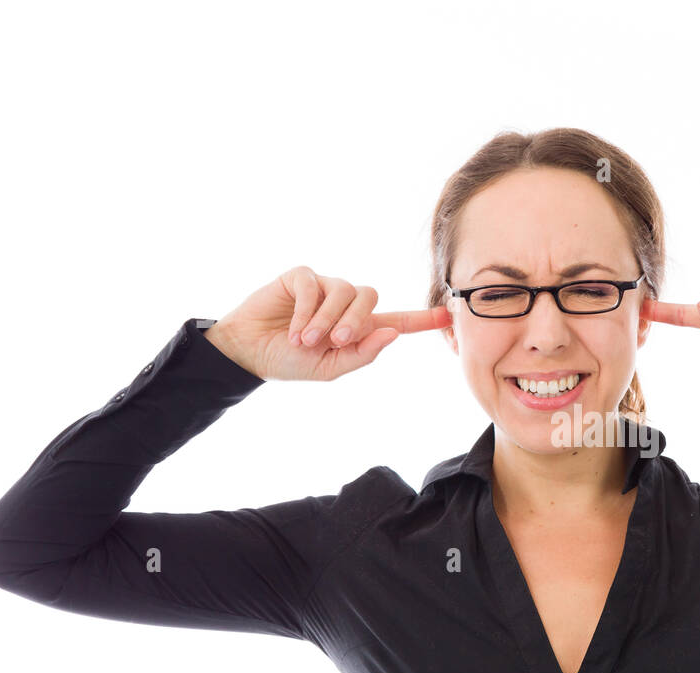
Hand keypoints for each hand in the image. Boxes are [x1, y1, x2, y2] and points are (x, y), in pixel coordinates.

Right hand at [206, 265, 452, 380]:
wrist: (249, 353)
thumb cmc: (289, 361)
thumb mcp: (329, 368)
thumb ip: (361, 354)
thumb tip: (393, 334)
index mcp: (358, 328)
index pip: (397, 320)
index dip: (423, 319)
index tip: (449, 314)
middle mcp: (345, 304)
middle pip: (371, 296)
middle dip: (356, 321)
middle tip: (336, 342)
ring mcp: (323, 287)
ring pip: (345, 290)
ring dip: (328, 319)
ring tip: (307, 340)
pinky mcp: (300, 277)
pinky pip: (315, 285)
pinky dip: (307, 309)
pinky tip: (294, 327)